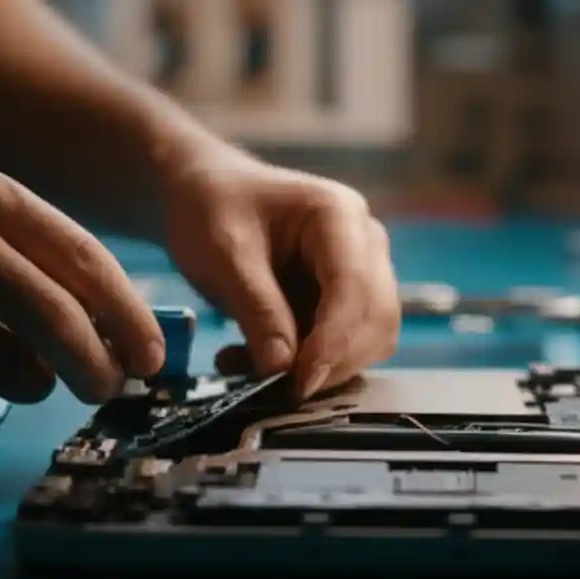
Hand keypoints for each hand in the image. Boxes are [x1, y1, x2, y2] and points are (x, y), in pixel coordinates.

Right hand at [0, 159, 161, 435]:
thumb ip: (25, 251)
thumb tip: (111, 323)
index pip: (85, 260)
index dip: (130, 316)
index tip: (152, 357)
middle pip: (59, 322)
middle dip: (98, 369)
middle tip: (106, 389)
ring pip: (16, 374)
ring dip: (29, 387)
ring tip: (11, 372)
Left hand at [163, 150, 399, 398]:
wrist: (202, 193)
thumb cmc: (212, 208)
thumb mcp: (223, 255)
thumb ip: (257, 310)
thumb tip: (281, 369)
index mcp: (338, 215)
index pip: (354, 286)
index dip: (334, 340)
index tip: (300, 380)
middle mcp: (364, 243)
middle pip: (377, 318)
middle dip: (332, 360)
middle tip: (274, 385)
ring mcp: (360, 272)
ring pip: (368, 339)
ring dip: (319, 368)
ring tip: (248, 365)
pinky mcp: (344, 300)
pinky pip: (344, 345)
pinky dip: (306, 364)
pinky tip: (255, 359)